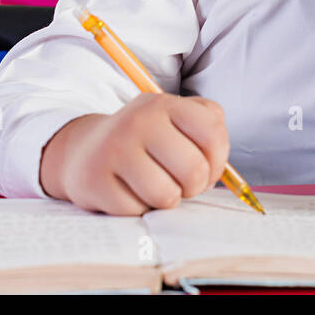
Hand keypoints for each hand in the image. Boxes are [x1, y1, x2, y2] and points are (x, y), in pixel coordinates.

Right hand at [39, 94, 230, 214]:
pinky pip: (138, 211)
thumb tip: (230, 171)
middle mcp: (138, 122)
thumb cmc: (144, 140)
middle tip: (180, 183)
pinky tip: (128, 192)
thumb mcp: (174, 119)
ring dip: (167, 200)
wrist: (84, 150)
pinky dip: (139, 208)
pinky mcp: (95, 182)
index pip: (213, 134)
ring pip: (167, 196)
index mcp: (163, 104)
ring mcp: (114, 150)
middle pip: (193, 170)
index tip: (205, 166)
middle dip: (193, 186)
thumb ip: (209, 129)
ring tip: (154, 186)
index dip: (218, 160)